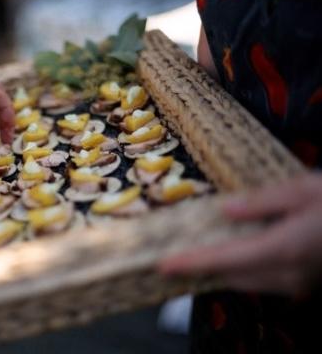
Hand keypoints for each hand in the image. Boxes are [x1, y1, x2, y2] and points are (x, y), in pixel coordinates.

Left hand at [159, 173, 321, 295]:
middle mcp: (291, 273)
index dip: (193, 263)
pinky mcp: (308, 282)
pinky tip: (233, 254)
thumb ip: (262, 202)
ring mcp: (302, 282)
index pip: (227, 259)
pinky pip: (266, 281)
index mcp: (286, 247)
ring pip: (250, 282)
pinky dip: (244, 270)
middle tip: (173, 257)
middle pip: (234, 277)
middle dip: (202, 269)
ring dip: (222, 271)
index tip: (164, 265)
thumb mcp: (304, 188)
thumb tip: (226, 209)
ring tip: (195, 254)